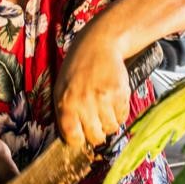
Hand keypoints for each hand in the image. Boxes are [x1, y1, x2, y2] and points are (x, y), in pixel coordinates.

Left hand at [54, 30, 131, 149]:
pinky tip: (113, 100)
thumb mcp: (61, 88)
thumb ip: (64, 113)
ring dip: (109, 122)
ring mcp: (104, 98)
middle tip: (96, 124)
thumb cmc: (78, 67)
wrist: (100, 43)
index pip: (73, 138)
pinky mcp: (120, 93)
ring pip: (111, 128)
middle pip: (95, 136)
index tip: (81, 137)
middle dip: (96, 134)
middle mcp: (84, 102)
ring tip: (104, 108)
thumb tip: (72, 139)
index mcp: (65, 102)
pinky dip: (120, 112)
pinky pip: (123, 116)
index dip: (79, 140)